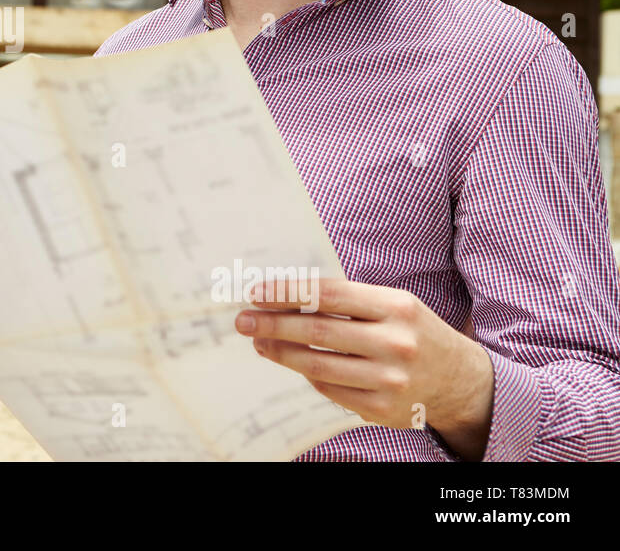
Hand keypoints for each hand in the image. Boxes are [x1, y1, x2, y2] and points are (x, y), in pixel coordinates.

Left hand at [234, 277, 493, 459]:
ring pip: (319, 365)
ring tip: (260, 342)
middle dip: (273, 325)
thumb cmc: (412, 331)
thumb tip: (285, 297)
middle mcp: (396, 343)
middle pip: (319, 332)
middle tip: (244, 321)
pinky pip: (330, 390)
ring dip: (281, 353)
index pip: (330, 296)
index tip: (257, 293)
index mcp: (397, 307)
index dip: (289, 294)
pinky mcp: (383, 409)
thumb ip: (346, 300)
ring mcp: (390, 379)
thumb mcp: (391, 304)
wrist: (459, 380)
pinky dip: (307, 375)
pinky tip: (294, 363)